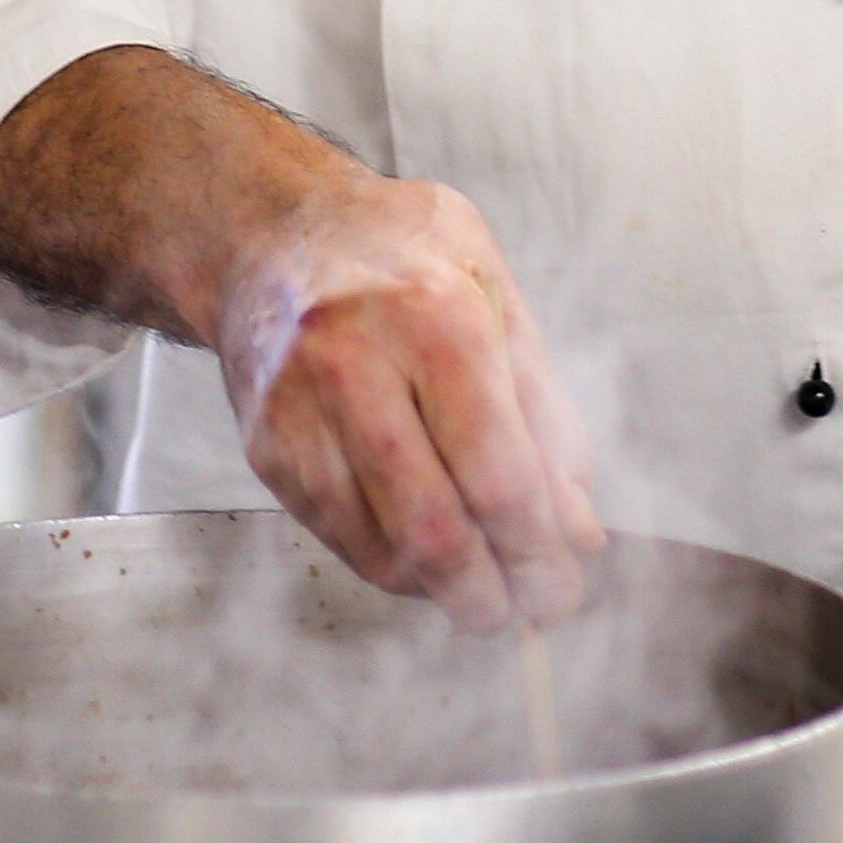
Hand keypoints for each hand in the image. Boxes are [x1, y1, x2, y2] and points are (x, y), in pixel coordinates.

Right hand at [206, 169, 606, 629]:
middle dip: (491, 591)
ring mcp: (299, 410)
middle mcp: (357, 363)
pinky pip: (338, 535)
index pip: (497, 470)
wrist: (266, 231)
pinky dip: (390, 565)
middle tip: (524, 611)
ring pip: (380, 544)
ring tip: (482, 595)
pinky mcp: (265, 446)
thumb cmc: (399, 255)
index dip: (536, 547)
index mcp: (436, 316)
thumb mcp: (493, 292)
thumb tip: (577, 525)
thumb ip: (542, 409)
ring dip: (442, 590)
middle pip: (434, 525)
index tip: (563, 583)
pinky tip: (423, 563)